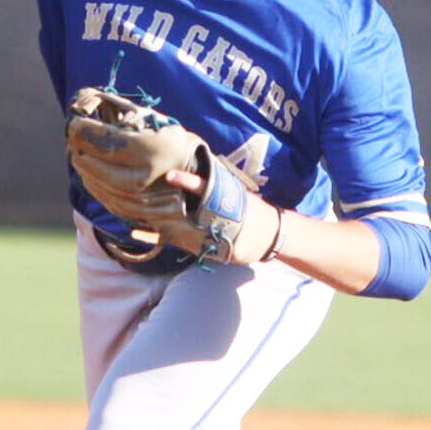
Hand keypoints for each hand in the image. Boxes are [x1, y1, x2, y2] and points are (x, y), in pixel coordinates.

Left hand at [165, 169, 281, 265]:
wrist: (275, 233)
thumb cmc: (254, 210)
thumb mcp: (240, 194)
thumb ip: (220, 190)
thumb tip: (196, 181)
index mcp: (228, 198)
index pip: (205, 186)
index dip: (187, 181)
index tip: (170, 176)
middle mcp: (228, 217)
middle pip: (194, 215)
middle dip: (175, 216)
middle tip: (155, 213)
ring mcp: (230, 237)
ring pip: (196, 237)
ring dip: (177, 234)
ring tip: (159, 231)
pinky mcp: (230, 253)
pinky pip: (204, 251)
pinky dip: (191, 248)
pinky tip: (180, 243)